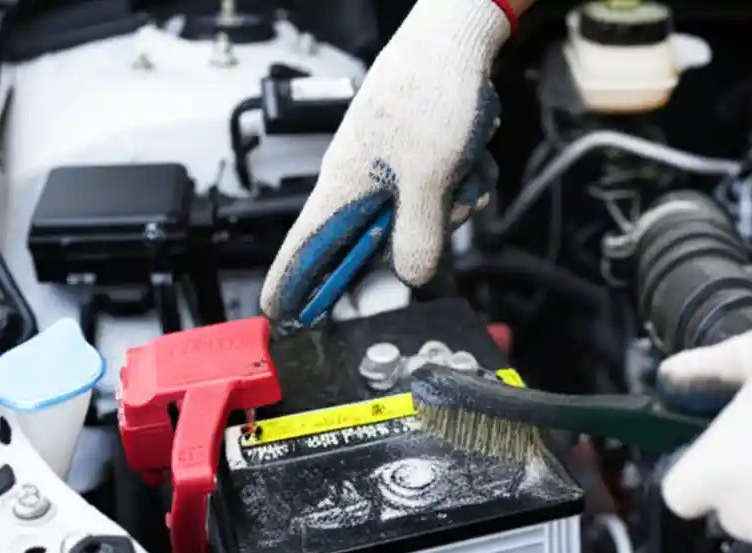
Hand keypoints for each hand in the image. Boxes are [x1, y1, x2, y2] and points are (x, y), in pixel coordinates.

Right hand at [260, 0, 509, 323]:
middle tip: (432, 236)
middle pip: (374, 245)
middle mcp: (362, 181)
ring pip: (421, 220)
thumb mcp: (429, 178)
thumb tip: (410, 278)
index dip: (291, 284)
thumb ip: (418, 235)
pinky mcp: (421, 158)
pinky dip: (464, 182)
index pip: (305, 247)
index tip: (278, 315)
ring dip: (452, 204)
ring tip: (462, 171)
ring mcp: (393, 169)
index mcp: (344, 187)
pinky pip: (443, 194)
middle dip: (415, 244)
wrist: (457, 38)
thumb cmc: (429, 95)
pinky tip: (473, 161)